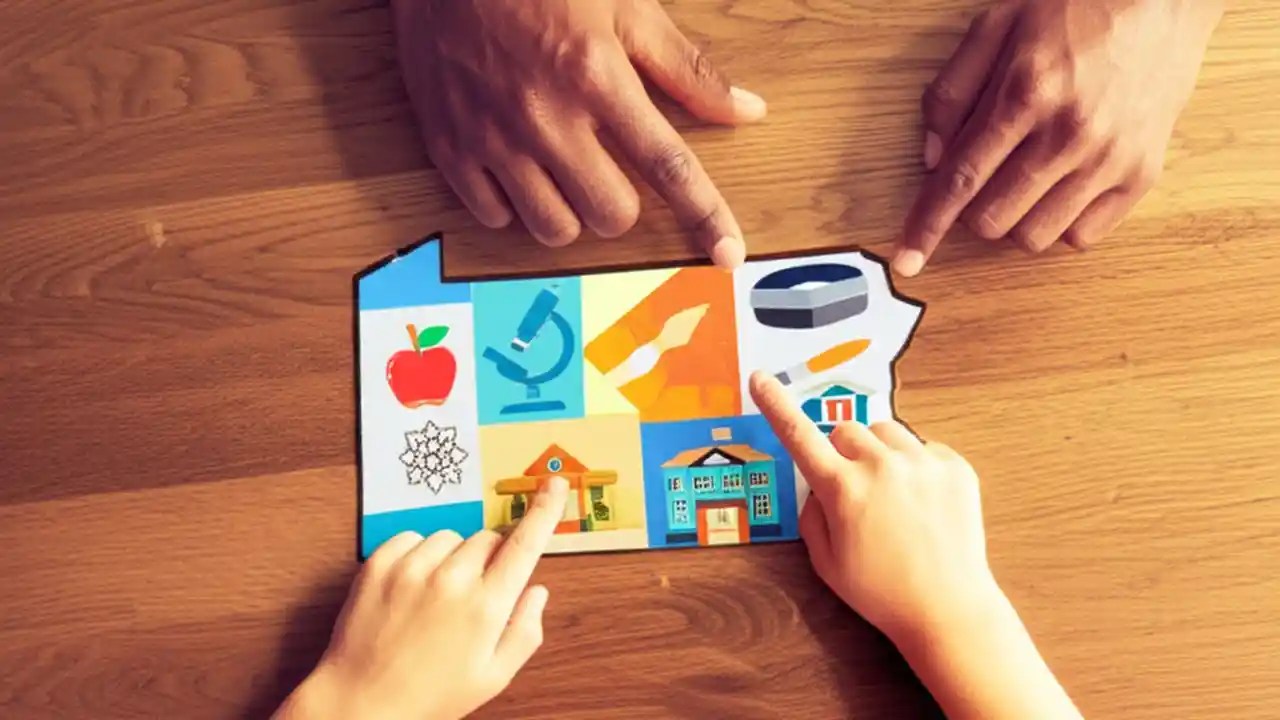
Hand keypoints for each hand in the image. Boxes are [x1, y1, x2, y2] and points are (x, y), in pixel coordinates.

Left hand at [275, 477, 568, 719]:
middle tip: (473, 596)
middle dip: (489, 560)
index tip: (554, 485)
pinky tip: (412, 589)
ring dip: (452, 558)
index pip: (525, 544)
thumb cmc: (430, 697)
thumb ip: (525, 631)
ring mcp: (412, 569)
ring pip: (450, 537)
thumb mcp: (493, 676)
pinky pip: (412, 538)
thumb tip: (537, 591)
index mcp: (486, 607)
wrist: (361, 703)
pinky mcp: (379, 564)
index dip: (544, 511)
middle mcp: (452, 580)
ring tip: (436, 599)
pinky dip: (417, 555)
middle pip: (488, 540)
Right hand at [393, 0, 766, 268]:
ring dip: (570, 212)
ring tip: (563, 171)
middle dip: (621, 203)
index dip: (705, 214)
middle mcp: (545, 116)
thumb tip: (746, 111)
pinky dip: (514, 206)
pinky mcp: (449, 145)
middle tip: (608, 166)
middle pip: (611, 214)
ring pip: (554, 228)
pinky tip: (519, 169)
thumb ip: (685, 67)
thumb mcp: (624, 4)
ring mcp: (492, 136)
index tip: (728, 252)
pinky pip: (494, 217)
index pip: (667, 164)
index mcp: (596, 75)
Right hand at [750, 372, 995, 641]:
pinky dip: (916, 467)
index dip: (776, 405)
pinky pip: (924, 447)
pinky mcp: (954, 467)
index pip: (799, 435)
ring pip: (886, 431)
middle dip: (843, 453)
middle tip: (855, 490)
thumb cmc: (879, 591)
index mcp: (843, 489)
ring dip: (880, 453)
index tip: (760, 378)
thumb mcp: (825, 560)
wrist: (948, 608)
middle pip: (847, 430)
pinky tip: (922, 504)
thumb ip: (813, 512)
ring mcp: (922, 462)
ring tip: (892, 496)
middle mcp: (881, 465)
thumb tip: (818, 483)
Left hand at [894, 0, 1222, 275]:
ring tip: (1024, 176)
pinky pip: (1081, 237)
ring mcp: (1109, 159)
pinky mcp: (1143, 175)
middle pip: (991, 220)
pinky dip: (1060, 222)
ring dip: (1015, 218)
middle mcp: (1069, 133)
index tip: (907, 260)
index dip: (926, 225)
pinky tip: (1060, 185)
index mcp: (1025, 93)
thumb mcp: (996, 26)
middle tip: (984, 175)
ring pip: (1033, 237)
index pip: (960, 180)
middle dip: (972, 208)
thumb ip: (953, 94)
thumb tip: (931, 160)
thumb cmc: (1076, 6)